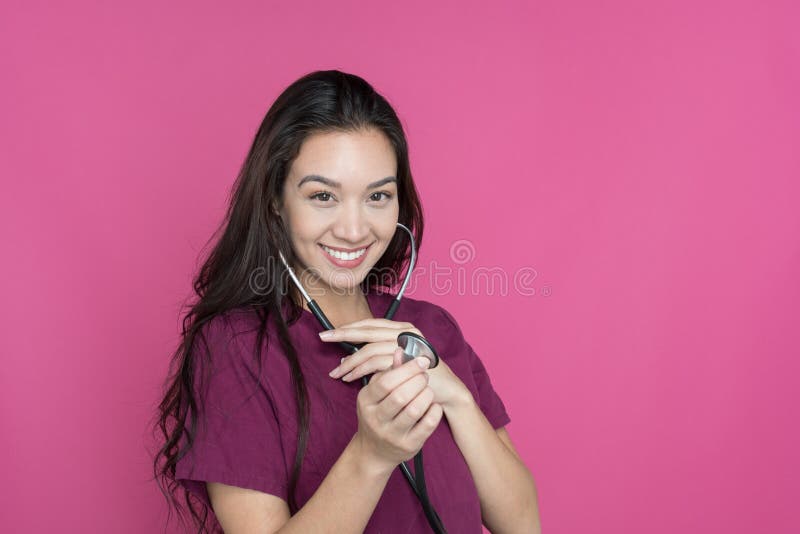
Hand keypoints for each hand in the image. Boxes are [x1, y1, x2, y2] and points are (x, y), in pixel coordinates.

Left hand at [321, 318, 470, 409]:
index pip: (370, 323)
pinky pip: (376, 363)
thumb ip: (380, 354)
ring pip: (369, 348)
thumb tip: (349, 356)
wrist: (446, 391)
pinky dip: (360, 370)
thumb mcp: (398, 361)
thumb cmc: (420, 377)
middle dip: (342, 334)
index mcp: (403, 328)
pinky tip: (350, 377)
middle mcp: (406, 331)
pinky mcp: (408, 359)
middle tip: (323, 338)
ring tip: (337, 372)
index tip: (329, 332)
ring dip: (350, 361)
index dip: (349, 327)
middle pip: (367, 330)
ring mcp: (408, 344)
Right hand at [354, 348, 441, 469]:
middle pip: (401, 395)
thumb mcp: (375, 394)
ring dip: (426, 394)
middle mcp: (376, 420)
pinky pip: (427, 425)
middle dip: (418, 381)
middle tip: (425, 375)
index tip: (421, 360)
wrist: (374, 452)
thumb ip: (388, 373)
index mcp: (366, 402)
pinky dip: (434, 410)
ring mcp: (392, 435)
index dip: (407, 369)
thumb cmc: (377, 415)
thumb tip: (400, 351)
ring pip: (414, 410)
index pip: (386, 382)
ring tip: (428, 389)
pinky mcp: (409, 446)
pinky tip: (433, 405)